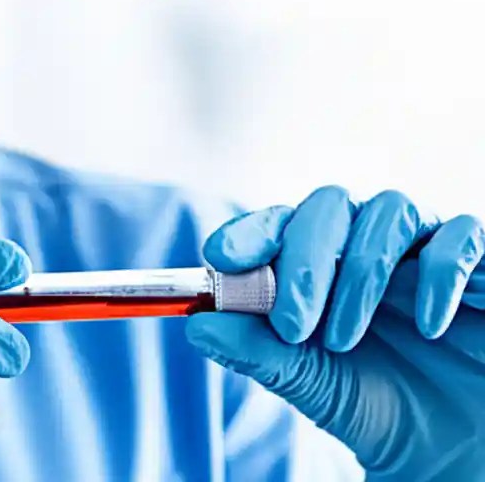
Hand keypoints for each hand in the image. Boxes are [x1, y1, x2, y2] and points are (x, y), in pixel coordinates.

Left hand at [186, 187, 484, 481]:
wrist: (450, 449)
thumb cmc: (376, 404)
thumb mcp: (309, 383)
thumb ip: (257, 352)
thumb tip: (199, 323)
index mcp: (320, 262)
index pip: (281, 222)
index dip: (250, 232)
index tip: (219, 257)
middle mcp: (370, 243)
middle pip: (330, 205)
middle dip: (303, 260)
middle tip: (291, 324)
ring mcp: (425, 249)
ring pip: (389, 212)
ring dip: (360, 274)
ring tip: (344, 340)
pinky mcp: (481, 267)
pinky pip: (460, 238)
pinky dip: (437, 275)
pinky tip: (427, 326)